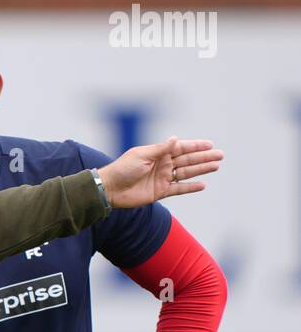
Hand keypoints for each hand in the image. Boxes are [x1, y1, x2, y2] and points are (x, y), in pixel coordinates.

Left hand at [99, 137, 222, 207]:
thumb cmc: (123, 168)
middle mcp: (163, 164)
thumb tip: (176, 139)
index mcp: (159, 153)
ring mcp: (162, 178)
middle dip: (204, 158)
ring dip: (201, 170)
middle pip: (188, 160)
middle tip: (220, 155)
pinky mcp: (160, 192)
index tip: (210, 145)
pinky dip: (190, 187)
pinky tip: (202, 185)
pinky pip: (178, 189)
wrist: (111, 188)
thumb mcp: (142, 155)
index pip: (182, 148)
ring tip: (216, 166)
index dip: (196, 146)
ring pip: (186, 173)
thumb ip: (161, 149)